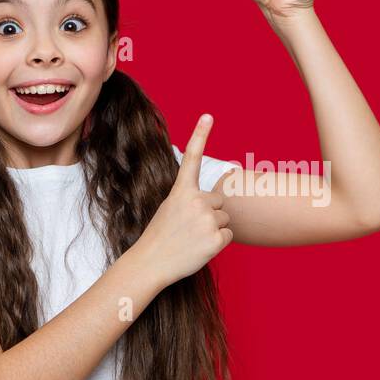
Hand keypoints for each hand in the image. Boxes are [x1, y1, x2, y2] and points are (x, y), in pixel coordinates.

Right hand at [134, 114, 233, 286]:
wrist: (151, 263)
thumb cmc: (160, 237)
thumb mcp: (170, 209)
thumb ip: (190, 199)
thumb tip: (213, 202)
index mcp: (182, 191)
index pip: (193, 158)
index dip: (200, 134)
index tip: (208, 116)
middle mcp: (196, 200)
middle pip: (220, 202)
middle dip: (210, 214)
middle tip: (190, 228)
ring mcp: (207, 219)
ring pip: (225, 219)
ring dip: (213, 229)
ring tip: (192, 239)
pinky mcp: (216, 238)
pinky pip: (229, 235)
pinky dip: (218, 243)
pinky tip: (200, 248)